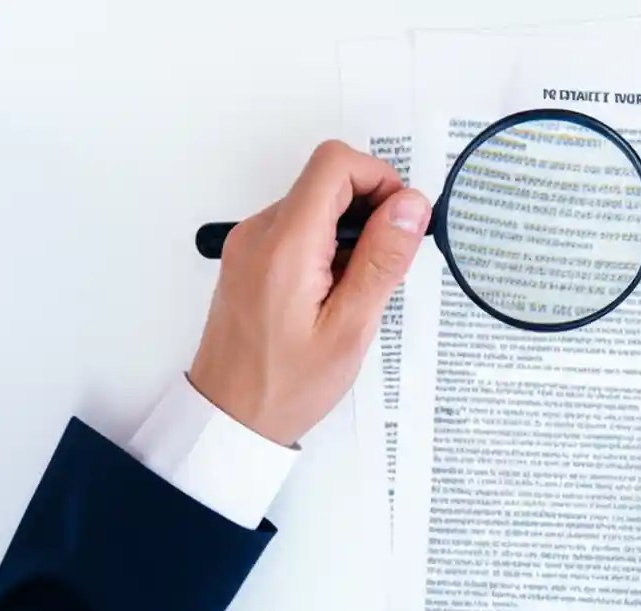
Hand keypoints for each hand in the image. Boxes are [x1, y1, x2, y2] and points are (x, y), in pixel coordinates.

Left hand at [188, 141, 429, 445]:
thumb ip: (382, 259)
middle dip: (369, 208)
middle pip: (326, 179)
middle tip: (385, 264)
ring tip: (356, 289)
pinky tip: (333, 292)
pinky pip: (297, 227)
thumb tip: (410, 205)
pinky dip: (327, 245)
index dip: (378, 178)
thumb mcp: (350, 328)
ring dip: (349, 230)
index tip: (400, 218)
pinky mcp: (249, 257)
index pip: (334, 164)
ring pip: (314, 203)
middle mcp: (259, 233)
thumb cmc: (286, 384)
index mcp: (285, 245)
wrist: (229, 417)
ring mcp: (249, 243)